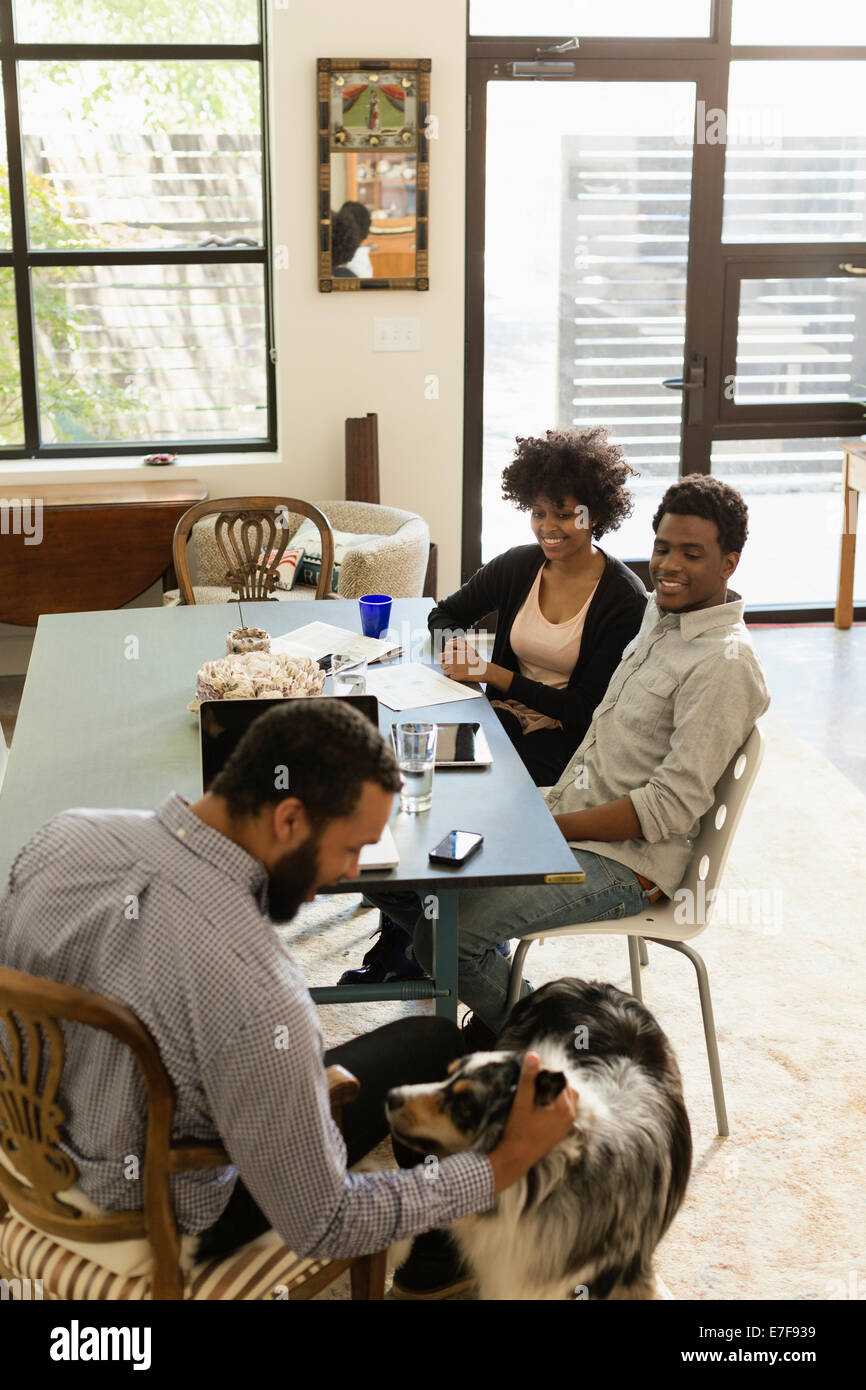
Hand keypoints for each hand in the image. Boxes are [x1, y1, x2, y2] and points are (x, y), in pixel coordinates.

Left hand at [440, 637, 486, 683]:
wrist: (481, 670)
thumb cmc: (475, 658)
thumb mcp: (467, 647)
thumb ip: (457, 642)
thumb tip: (448, 642)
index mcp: (453, 654)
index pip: (440, 656)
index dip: (444, 657)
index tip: (447, 658)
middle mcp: (452, 663)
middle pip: (442, 665)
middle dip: (446, 664)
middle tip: (453, 663)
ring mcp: (453, 671)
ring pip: (445, 671)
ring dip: (449, 670)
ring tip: (457, 668)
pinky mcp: (456, 677)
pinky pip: (451, 676)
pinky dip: (454, 675)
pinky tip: (460, 672)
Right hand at [487, 1052, 577, 1193]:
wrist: (517, 1158)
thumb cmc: (518, 1130)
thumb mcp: (521, 1102)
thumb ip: (528, 1078)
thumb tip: (533, 1055)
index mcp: (563, 1106)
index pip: (559, 1078)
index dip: (545, 1073)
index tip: (530, 1077)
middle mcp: (570, 1115)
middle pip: (565, 1086)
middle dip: (551, 1081)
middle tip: (533, 1084)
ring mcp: (568, 1124)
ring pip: (569, 1097)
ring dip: (556, 1091)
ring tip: (538, 1093)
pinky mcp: (563, 1130)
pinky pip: (567, 1109)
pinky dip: (558, 1103)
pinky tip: (542, 1105)